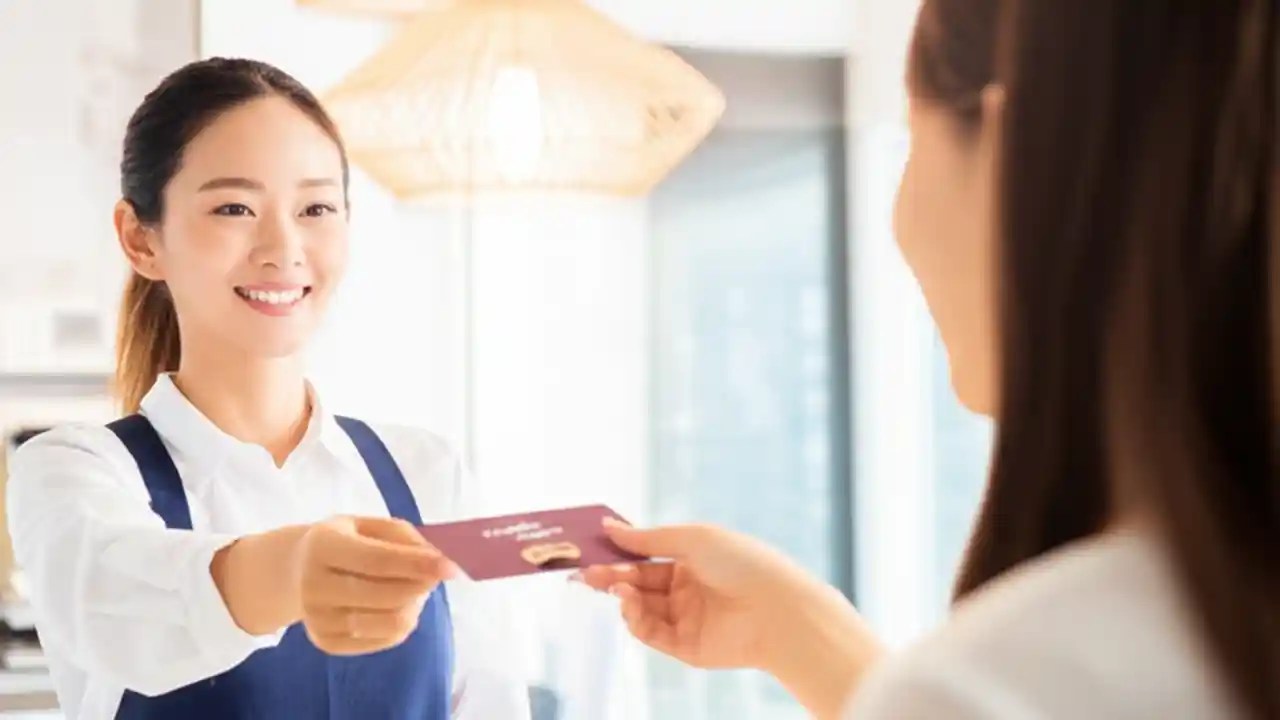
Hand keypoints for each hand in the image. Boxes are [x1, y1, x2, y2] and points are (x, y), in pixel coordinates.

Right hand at [292, 516, 456, 655]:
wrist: (297, 571)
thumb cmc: (344, 542)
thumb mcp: (369, 525)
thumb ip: (404, 537)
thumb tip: (439, 560)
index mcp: (322, 546)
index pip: (378, 560)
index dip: (418, 564)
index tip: (451, 566)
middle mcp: (313, 585)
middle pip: (386, 595)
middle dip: (422, 585)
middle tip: (435, 574)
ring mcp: (317, 619)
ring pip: (389, 622)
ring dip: (415, 604)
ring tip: (415, 589)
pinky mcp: (326, 643)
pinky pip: (384, 640)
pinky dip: (403, 622)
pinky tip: (398, 605)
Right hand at [577, 521, 881, 719]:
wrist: (778, 609)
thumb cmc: (742, 563)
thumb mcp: (693, 538)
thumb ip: (648, 538)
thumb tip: (609, 526)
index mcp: (692, 559)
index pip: (646, 555)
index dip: (619, 552)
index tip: (590, 548)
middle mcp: (688, 588)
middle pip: (638, 582)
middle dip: (612, 577)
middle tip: (584, 573)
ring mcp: (686, 617)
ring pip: (640, 608)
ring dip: (623, 597)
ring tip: (616, 589)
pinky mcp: (686, 646)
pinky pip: (651, 634)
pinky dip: (635, 620)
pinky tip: (630, 606)